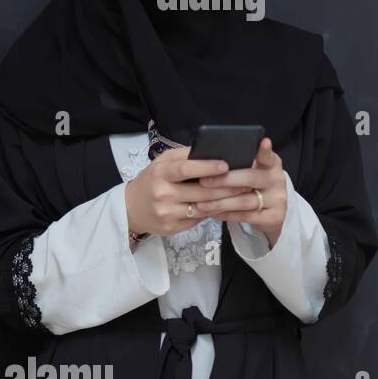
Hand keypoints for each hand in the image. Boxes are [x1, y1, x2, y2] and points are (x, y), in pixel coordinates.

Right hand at [123, 145, 245, 238]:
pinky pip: (198, 219)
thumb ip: (184, 156)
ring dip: (224, 201)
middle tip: (246, 182)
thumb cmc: (152, 180)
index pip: (185, 169)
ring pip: (203, 208)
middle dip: (226, 187)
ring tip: (241, 194)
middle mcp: (162, 194)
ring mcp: (166, 213)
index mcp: (160, 173)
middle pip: (200, 191)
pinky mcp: (171, 228)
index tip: (226, 165)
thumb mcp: (162, 163)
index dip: (206, 167)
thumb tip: (212, 150)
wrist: (131, 208)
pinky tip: (224, 206)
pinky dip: (212, 212)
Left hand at [192, 137, 287, 247]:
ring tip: (200, 203)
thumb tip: (207, 159)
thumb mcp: (250, 171)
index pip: (268, 155)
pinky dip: (226, 214)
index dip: (264, 150)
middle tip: (203, 181)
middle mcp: (277, 179)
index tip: (263, 141)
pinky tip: (211, 213)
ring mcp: (278, 199)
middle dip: (224, 180)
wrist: (270, 212)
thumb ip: (238, 164)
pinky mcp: (274, 217)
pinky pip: (246, 216)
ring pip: (244, 201)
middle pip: (250, 178)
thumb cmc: (251, 186)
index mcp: (271, 164)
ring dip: (219, 202)